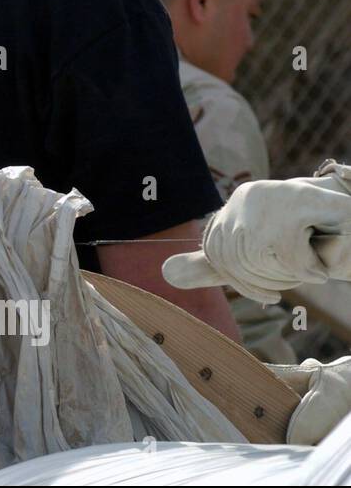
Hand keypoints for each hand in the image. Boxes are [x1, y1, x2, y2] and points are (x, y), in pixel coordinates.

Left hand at [163, 161, 350, 304]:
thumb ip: (212, 266)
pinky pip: (288, 253)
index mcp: (235, 204)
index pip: (218, 254)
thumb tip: (165, 273)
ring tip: (312, 261)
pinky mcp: (300, 201)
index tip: (270, 292)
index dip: (243, 280)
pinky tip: (322, 262)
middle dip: (270, 280)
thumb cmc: (305, 245)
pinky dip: (308, 268)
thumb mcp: (251, 257)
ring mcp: (276, 195)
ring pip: (263, 257)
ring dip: (293, 273)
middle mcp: (250, 195)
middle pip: (237, 258)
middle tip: (298, 272)